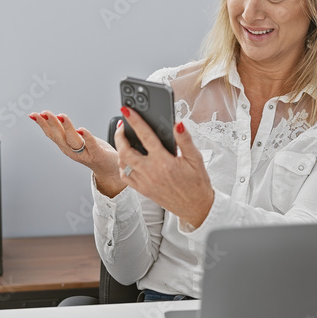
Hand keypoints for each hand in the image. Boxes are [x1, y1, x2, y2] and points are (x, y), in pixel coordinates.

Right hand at [29, 111, 125, 196]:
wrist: (109, 169)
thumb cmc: (93, 151)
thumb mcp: (77, 140)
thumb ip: (68, 130)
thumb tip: (57, 116)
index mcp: (66, 146)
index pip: (51, 134)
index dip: (42, 124)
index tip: (34, 115)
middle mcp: (72, 151)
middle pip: (59, 136)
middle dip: (51, 123)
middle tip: (44, 113)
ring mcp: (84, 153)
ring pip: (72, 140)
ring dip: (66, 127)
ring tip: (61, 116)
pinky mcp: (97, 154)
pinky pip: (91, 145)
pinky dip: (86, 137)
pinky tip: (82, 129)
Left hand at [114, 106, 214, 227]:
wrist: (196, 207)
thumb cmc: (197, 182)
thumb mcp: (196, 158)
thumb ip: (185, 140)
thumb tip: (177, 124)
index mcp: (164, 162)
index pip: (145, 136)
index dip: (135, 121)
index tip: (126, 110)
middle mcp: (151, 172)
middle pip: (126, 150)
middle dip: (120, 135)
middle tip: (122, 125)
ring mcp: (144, 182)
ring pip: (122, 163)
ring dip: (119, 149)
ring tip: (123, 139)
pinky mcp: (142, 190)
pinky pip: (125, 176)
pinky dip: (122, 165)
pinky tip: (127, 158)